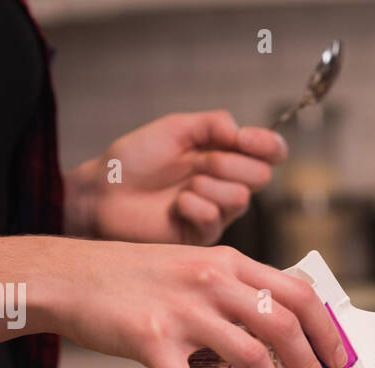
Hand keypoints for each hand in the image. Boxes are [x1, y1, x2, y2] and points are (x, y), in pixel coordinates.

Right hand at [34, 239, 344, 367]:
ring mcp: (183, 311)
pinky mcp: (151, 339)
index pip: (297, 293)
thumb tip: (272, 333)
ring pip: (250, 358)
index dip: (326, 329)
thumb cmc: (132, 278)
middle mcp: (213, 282)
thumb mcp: (192, 266)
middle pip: (284, 326)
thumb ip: (230, 289)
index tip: (340, 359)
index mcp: (229, 263)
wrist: (68, 275)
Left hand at [64, 110, 286, 245]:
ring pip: (240, 197)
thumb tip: (240, 130)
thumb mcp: (175, 129)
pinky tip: (175, 206)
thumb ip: (212, 124)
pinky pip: (215, 217)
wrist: (103, 193)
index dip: (267, 145)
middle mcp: (227, 184)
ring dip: (208, 185)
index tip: (245, 138)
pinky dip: (193, 205)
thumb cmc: (135, 160)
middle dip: (229, 164)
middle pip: (260, 176)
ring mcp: (217, 212)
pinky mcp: (203, 236)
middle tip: (197, 163)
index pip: (270, 153)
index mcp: (226, 156)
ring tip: (181, 187)